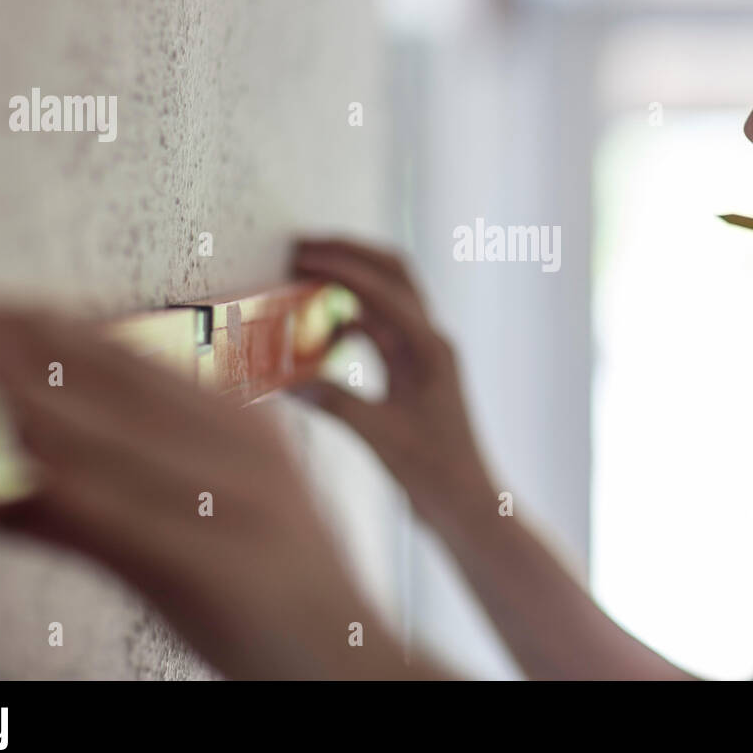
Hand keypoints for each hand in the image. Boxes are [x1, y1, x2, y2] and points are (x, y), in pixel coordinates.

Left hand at [0, 304, 393, 678]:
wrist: (344, 659)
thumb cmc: (271, 584)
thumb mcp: (210, 516)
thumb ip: (108, 500)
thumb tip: (9, 492)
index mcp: (245, 426)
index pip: (140, 360)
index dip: (57, 326)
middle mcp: (242, 451)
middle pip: (121, 380)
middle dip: (30, 342)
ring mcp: (232, 504)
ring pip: (115, 438)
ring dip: (30, 398)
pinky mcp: (216, 566)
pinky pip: (124, 521)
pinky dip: (61, 494)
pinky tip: (12, 478)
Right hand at [290, 237, 496, 530]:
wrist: (465, 505)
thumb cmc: (435, 473)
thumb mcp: (379, 436)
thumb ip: (334, 403)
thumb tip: (287, 379)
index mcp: (431, 348)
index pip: (382, 291)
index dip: (339, 267)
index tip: (299, 254)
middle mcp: (431, 343)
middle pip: (393, 275)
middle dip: (350, 255)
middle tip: (302, 247)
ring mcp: (423, 356)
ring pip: (384, 301)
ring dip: (347, 285)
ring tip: (303, 278)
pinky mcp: (412, 374)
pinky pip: (377, 334)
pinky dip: (347, 325)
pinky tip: (319, 339)